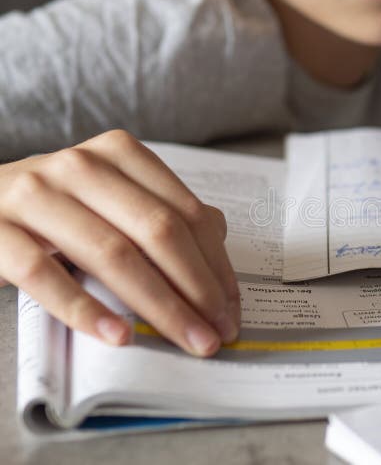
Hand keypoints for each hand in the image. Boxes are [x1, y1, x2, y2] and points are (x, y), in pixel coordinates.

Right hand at [0, 130, 239, 355]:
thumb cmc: (57, 207)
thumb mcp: (111, 197)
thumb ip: (162, 211)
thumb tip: (218, 243)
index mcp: (120, 154)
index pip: (186, 213)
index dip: (216, 264)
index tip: (232, 308)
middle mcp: (80, 166)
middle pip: (158, 231)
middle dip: (198, 288)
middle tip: (218, 332)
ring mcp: (34, 194)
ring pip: (111, 253)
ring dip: (159, 305)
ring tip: (188, 340)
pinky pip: (43, 274)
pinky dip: (85, 309)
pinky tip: (119, 336)